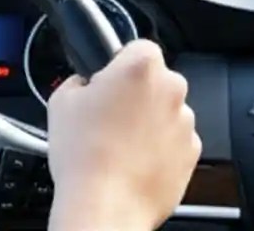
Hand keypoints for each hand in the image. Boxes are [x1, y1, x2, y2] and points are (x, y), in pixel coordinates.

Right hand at [46, 40, 200, 230]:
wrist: (105, 207)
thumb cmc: (84, 157)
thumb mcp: (61, 102)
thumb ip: (79, 80)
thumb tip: (84, 83)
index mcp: (142, 66)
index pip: (137, 46)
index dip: (118, 64)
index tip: (108, 82)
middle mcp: (172, 88)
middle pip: (155, 79)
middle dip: (135, 94)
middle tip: (108, 116)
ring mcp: (186, 121)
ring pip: (165, 111)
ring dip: (148, 121)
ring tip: (118, 145)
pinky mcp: (192, 151)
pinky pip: (174, 140)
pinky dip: (159, 147)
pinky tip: (133, 161)